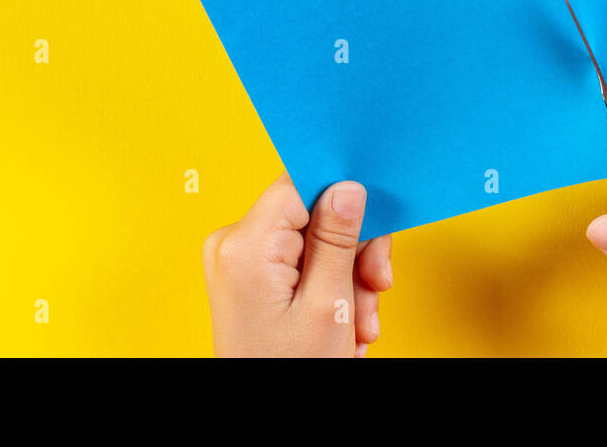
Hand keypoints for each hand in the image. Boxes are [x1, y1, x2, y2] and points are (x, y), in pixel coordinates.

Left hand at [203, 175, 392, 356]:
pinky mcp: (248, 274)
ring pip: (314, 238)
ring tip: (356, 321)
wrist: (265, 421)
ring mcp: (238, 260)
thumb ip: (338, 239)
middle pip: (312, 213)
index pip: (301, 184)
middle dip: (352, 250)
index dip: (344, 199)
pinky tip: (342, 318)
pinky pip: (301, 258)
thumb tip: (348, 186)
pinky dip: (329, 285)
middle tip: (373, 289)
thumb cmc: (291, 371)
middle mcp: (232, 244)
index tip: (374, 223)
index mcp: (245, 246)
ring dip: (347, 276)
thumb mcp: (328, 305)